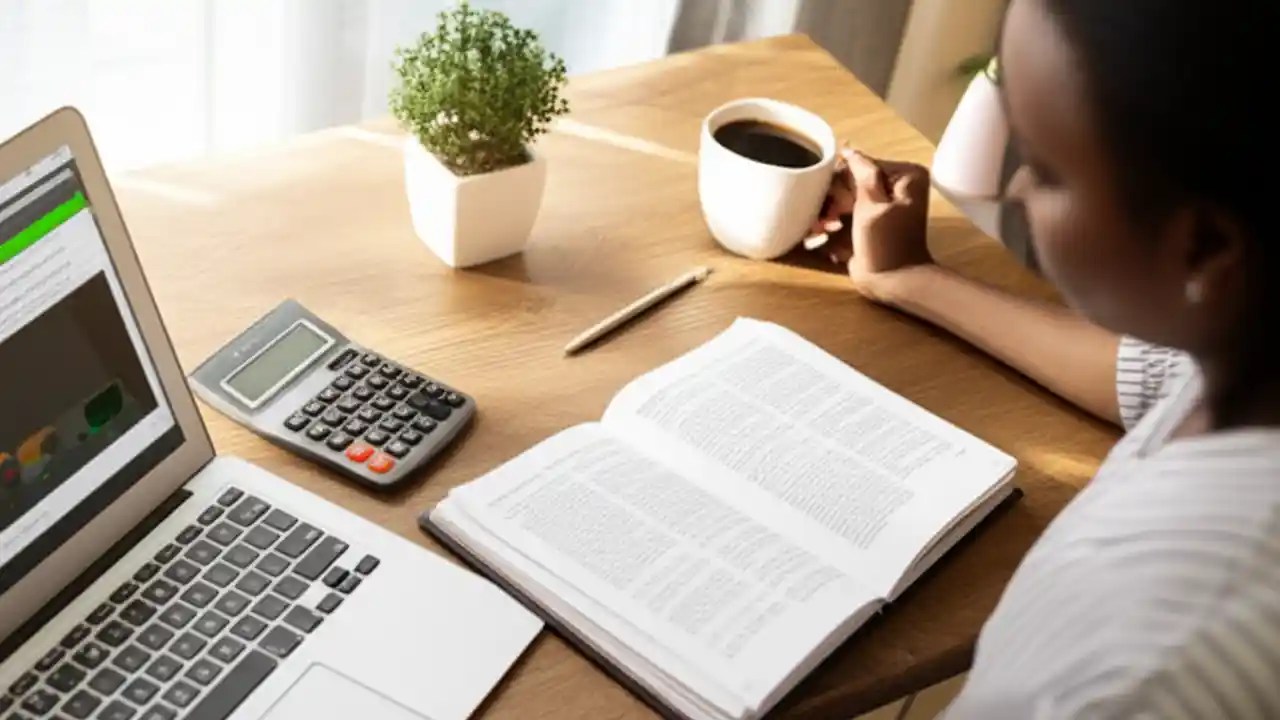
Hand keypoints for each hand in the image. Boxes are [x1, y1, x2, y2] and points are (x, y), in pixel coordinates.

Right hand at [808, 148, 933, 300]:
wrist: (892, 280)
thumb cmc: (885, 243)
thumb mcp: (871, 204)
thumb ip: (861, 173)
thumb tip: (849, 149)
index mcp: (906, 175)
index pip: (865, 164)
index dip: (841, 178)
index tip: (826, 196)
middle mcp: (899, 185)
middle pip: (856, 179)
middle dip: (836, 197)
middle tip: (826, 216)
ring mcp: (886, 202)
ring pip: (849, 195)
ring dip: (831, 211)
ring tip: (822, 228)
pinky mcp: (874, 219)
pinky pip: (851, 210)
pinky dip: (837, 220)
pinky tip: (825, 232)